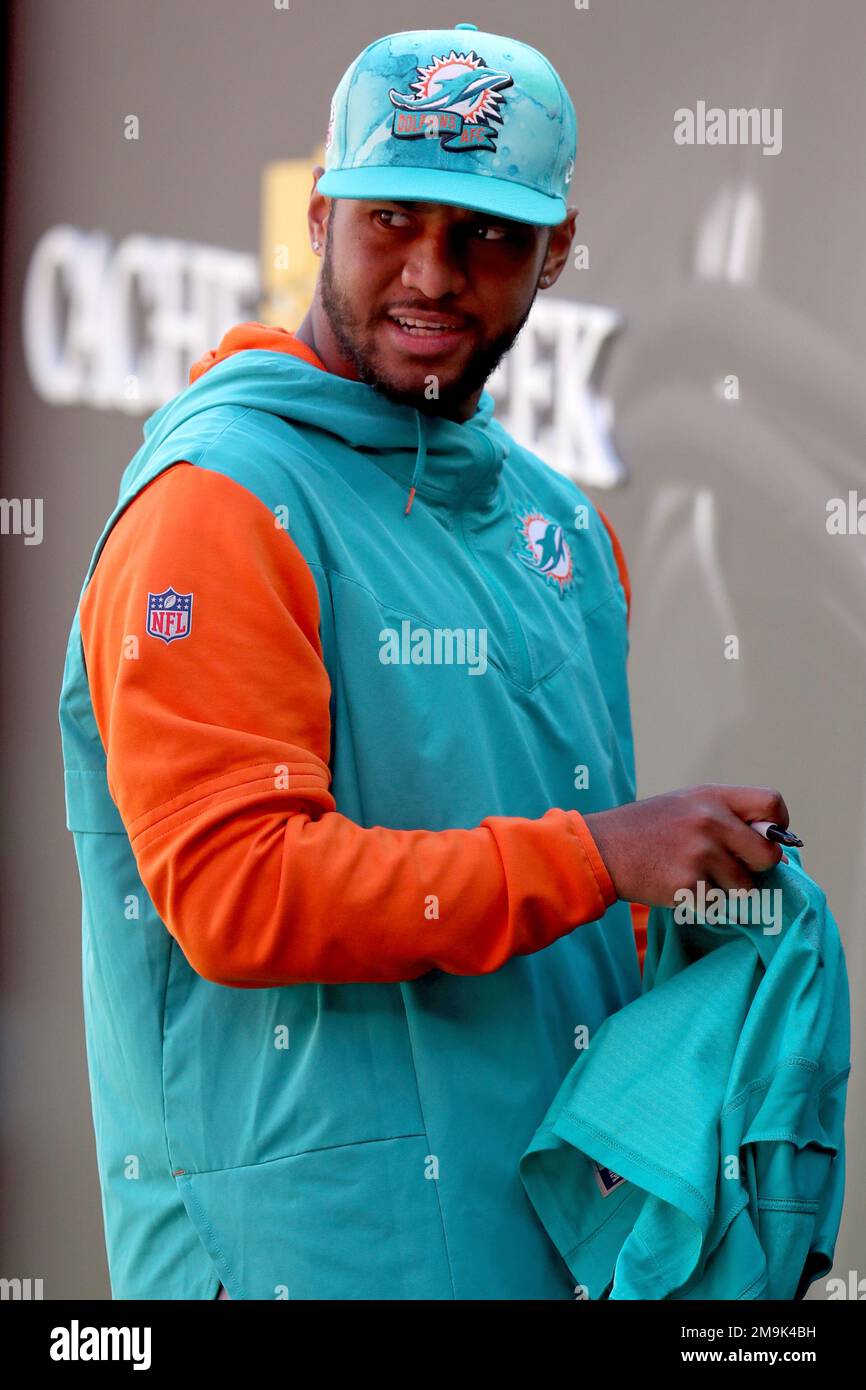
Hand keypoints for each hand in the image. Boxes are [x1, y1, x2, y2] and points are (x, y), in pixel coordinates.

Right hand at [584, 784, 789, 907]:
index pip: (772, 803)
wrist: (602, 849)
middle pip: (767, 855)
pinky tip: (681, 887)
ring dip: (727, 890)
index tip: (764, 838)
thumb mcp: (687, 805)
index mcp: (713, 797)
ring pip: (745, 887)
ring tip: (696, 876)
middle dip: (756, 868)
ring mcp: (700, 853)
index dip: (776, 825)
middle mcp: (711, 821)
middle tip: (730, 868)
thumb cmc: (648, 829)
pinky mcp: (688, 884)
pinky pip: (719, 904)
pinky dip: (705, 903)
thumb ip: (728, 819)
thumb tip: (777, 851)